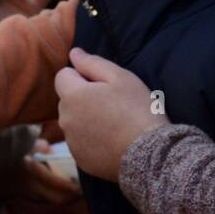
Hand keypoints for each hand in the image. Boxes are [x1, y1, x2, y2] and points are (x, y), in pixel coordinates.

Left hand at [55, 48, 167, 180]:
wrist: (151, 155)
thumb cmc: (137, 110)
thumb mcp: (120, 77)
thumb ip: (92, 63)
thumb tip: (73, 53)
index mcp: (71, 96)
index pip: (63, 75)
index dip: (82, 76)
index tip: (104, 87)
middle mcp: (65, 120)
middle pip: (67, 99)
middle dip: (83, 97)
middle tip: (112, 105)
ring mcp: (71, 142)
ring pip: (73, 121)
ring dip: (86, 118)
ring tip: (114, 124)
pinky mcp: (80, 160)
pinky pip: (80, 141)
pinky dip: (91, 139)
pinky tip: (112, 141)